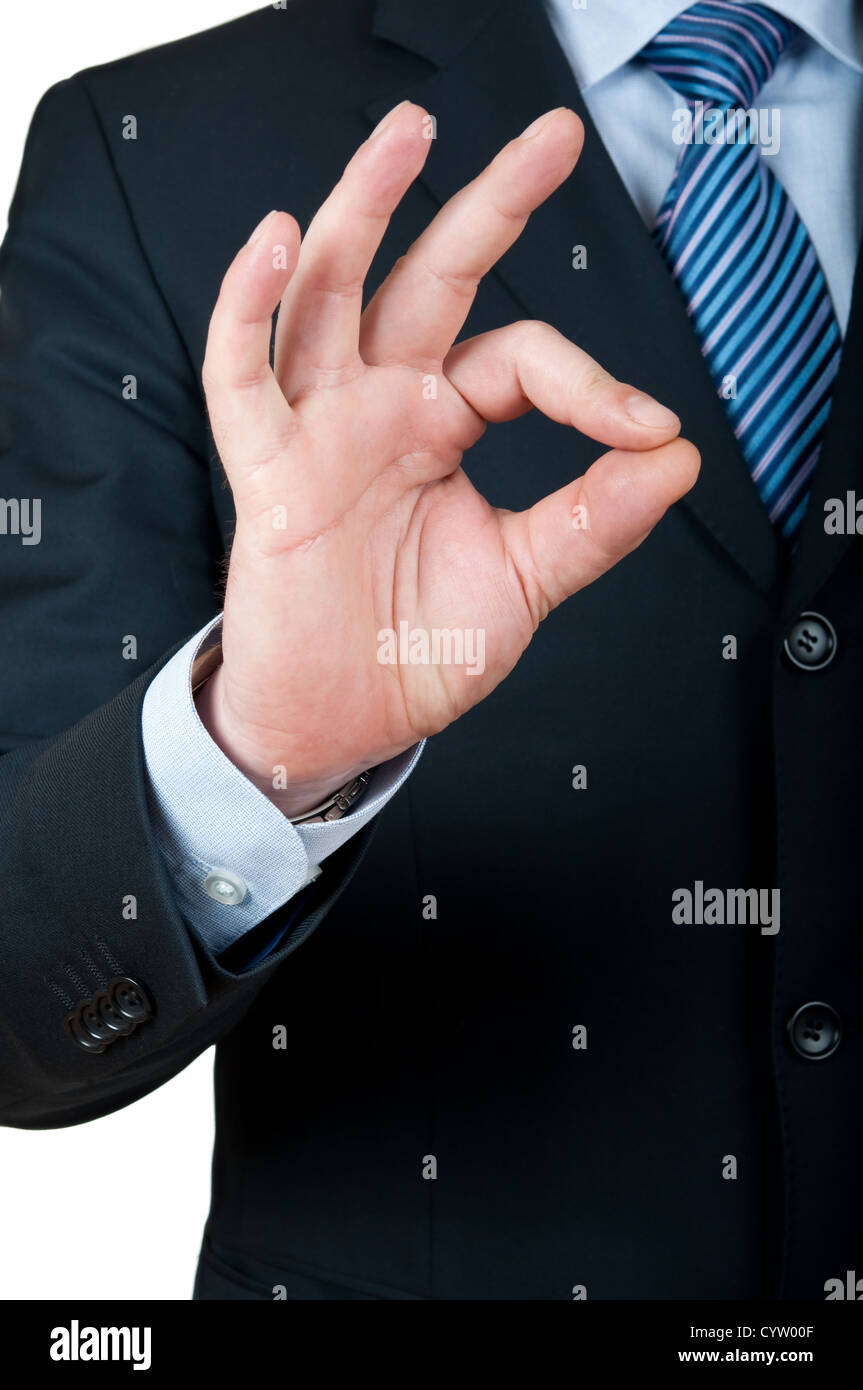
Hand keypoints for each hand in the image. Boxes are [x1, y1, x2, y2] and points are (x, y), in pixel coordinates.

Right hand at [199, 103, 698, 814]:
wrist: (344, 721)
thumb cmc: (415, 650)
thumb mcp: (526, 580)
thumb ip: (595, 518)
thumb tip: (678, 456)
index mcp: (446, 426)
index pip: (519, 359)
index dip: (588, 381)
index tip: (645, 430)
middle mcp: (384, 408)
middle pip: (432, 279)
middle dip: (489, 205)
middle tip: (553, 138)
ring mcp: (321, 429)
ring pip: (332, 294)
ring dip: (362, 210)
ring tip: (405, 134)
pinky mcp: (267, 469)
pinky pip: (243, 374)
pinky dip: (249, 307)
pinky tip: (275, 243)